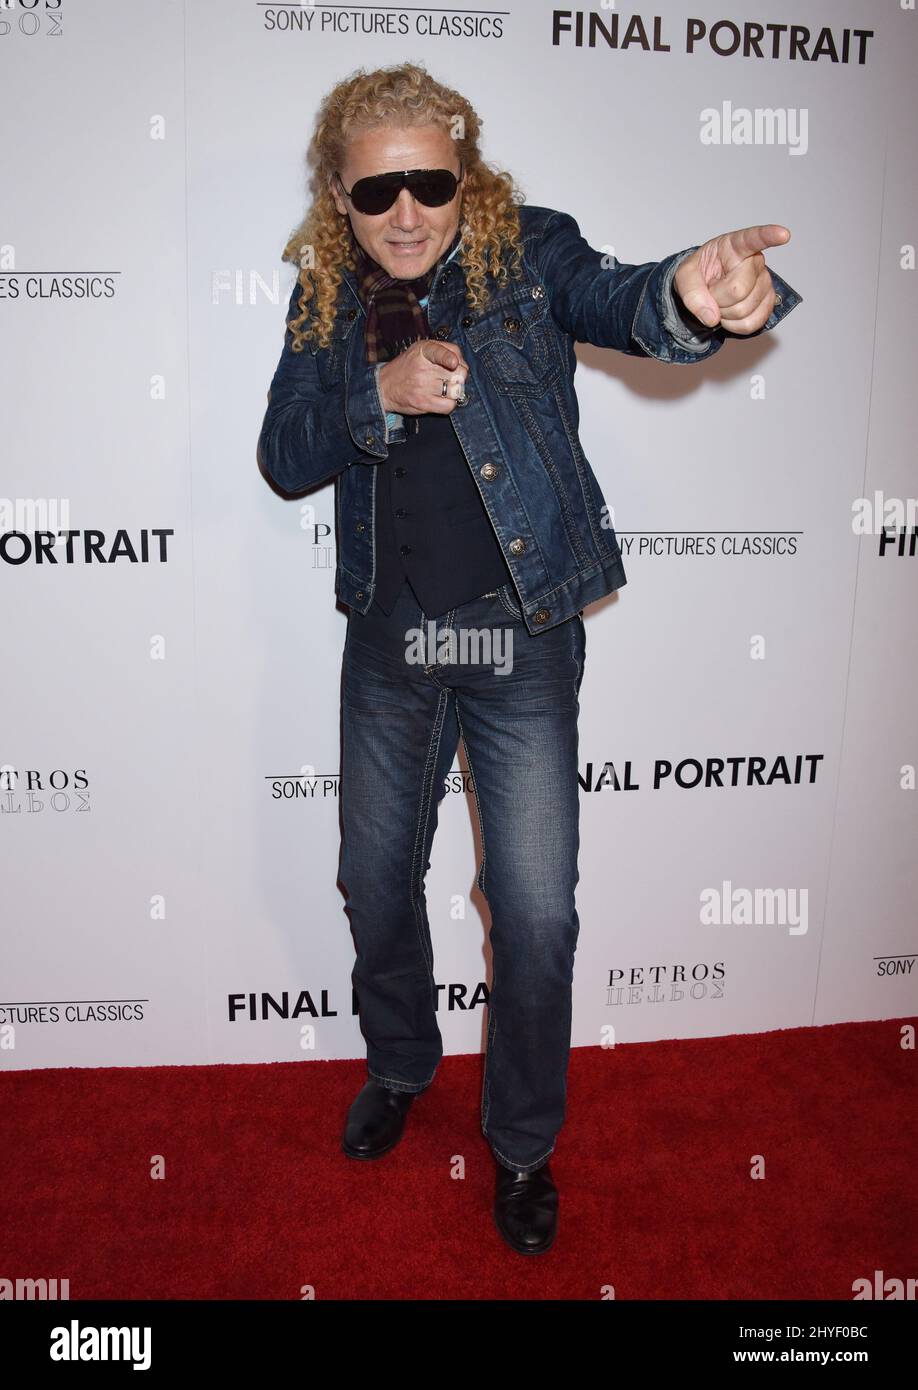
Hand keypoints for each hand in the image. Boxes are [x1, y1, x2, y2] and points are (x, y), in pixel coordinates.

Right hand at [378, 340, 468, 416]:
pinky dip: (450, 404)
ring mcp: (423, 386)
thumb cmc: (407, 367)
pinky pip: (449, 405)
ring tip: (445, 388)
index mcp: (424, 350)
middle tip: (451, 377)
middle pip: (458, 373)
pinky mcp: (424, 403)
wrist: (385, 386)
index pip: (441, 352)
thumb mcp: (420, 349)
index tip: (454, 363)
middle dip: (460, 375)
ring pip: (456, 390)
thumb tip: (461, 363)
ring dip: (455, 391)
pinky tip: (443, 399)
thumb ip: (443, 349)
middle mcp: (423, 368)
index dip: (450, 357)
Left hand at [673, 224, 790, 334]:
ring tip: (720, 300)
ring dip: (724, 313)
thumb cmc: (700, 274)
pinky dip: (733, 326)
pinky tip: (729, 313)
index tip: (783, 235)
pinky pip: (751, 324)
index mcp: (735, 245)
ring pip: (744, 310)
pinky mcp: (768, 303)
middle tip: (712, 292)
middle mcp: (755, 261)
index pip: (754, 238)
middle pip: (738, 290)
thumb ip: (691, 293)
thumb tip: (712, 317)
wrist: (706, 288)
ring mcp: (765, 283)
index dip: (769, 236)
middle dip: (717, 299)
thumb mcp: (684, 276)